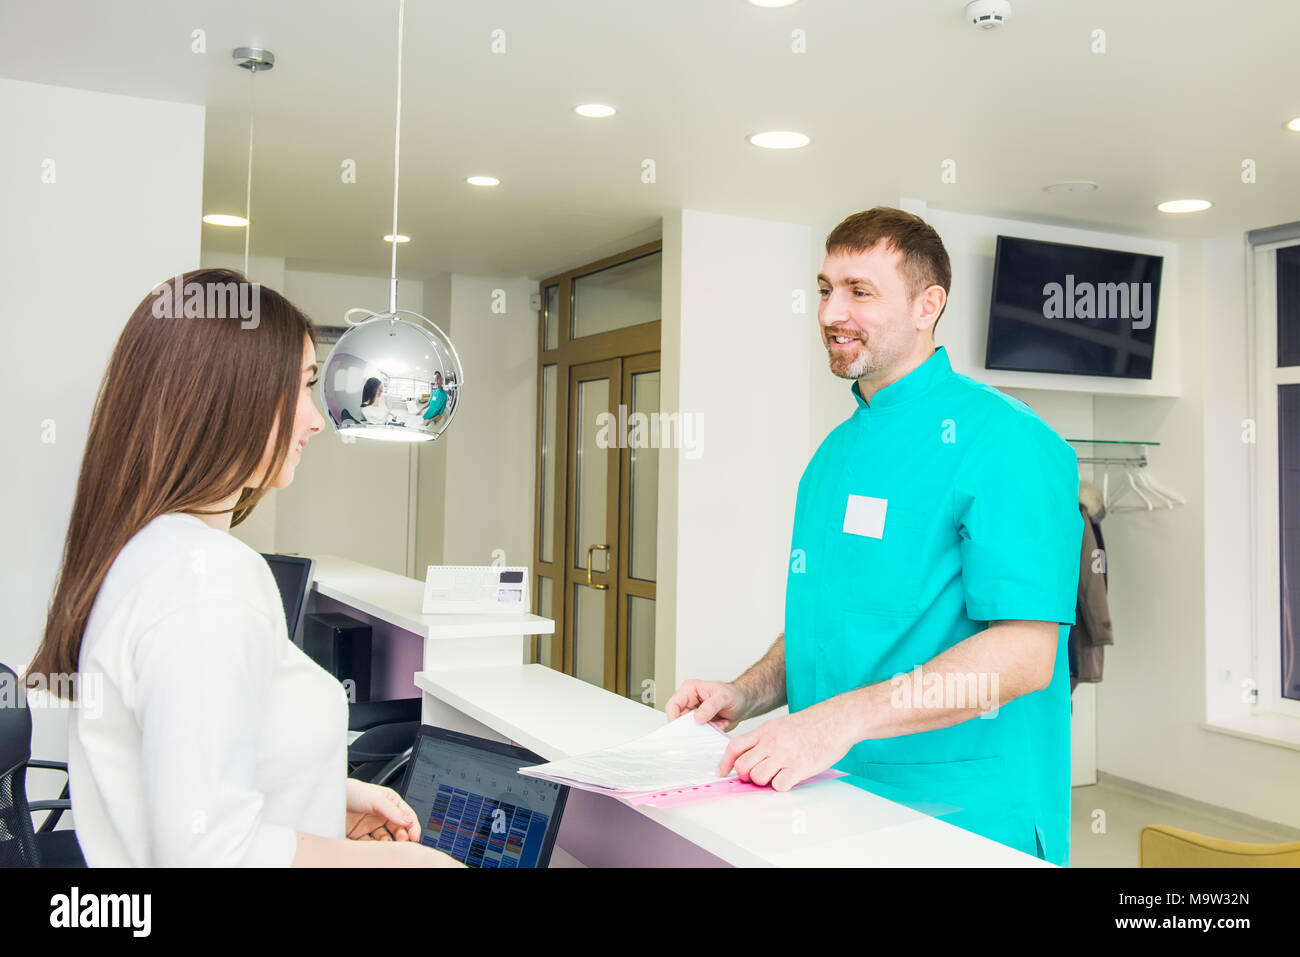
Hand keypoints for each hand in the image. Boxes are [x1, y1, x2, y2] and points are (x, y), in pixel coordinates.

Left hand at [345, 779, 420, 842]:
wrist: (329, 799)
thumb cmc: (353, 791)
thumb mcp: (376, 798)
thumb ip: (393, 811)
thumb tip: (408, 821)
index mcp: (390, 802)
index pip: (406, 816)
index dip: (413, 826)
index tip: (415, 837)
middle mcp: (382, 814)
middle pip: (398, 829)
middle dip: (403, 837)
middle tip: (403, 844)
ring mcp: (371, 825)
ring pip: (386, 838)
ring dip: (389, 843)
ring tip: (389, 846)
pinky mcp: (360, 834)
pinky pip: (371, 844)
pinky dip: (375, 848)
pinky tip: (376, 848)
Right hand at [665, 679, 749, 731]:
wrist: (744, 703)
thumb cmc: (734, 694)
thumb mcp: (723, 697)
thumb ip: (710, 706)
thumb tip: (697, 717)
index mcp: (689, 690)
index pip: (673, 704)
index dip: (673, 717)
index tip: (680, 728)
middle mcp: (689, 702)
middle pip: (677, 719)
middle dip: (685, 728)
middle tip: (694, 734)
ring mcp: (693, 714)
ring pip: (686, 728)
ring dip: (696, 733)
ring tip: (709, 730)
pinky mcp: (699, 724)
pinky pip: (696, 734)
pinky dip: (704, 736)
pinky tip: (714, 731)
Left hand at [715, 703, 852, 791]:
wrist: (835, 721)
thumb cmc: (811, 724)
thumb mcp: (780, 724)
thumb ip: (764, 739)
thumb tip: (751, 756)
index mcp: (765, 731)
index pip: (735, 746)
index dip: (725, 762)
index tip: (721, 772)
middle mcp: (771, 743)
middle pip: (743, 766)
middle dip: (746, 776)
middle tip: (757, 776)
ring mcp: (784, 756)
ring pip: (758, 778)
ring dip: (764, 782)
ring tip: (776, 776)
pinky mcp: (799, 768)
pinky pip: (779, 785)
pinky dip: (781, 786)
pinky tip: (789, 779)